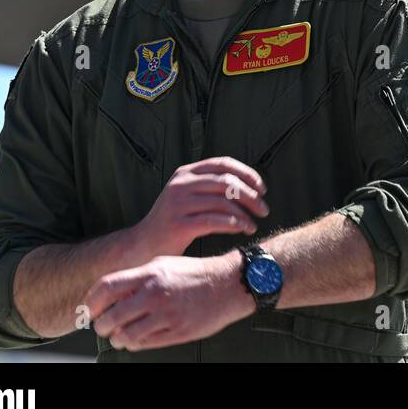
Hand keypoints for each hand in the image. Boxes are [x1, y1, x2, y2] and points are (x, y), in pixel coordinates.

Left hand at [86, 253, 252, 351]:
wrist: (229, 284)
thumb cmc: (195, 274)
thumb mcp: (164, 265)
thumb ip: (137, 278)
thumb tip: (110, 293)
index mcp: (150, 274)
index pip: (106, 288)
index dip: (90, 302)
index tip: (87, 309)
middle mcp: (155, 295)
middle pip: (110, 318)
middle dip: (101, 326)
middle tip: (102, 326)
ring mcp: (166, 315)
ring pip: (125, 336)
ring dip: (117, 338)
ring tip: (119, 335)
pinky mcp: (177, 332)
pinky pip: (144, 344)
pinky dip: (134, 343)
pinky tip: (137, 337)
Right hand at [132, 156, 269, 258]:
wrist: (143, 244)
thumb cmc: (174, 220)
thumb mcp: (188, 195)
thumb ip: (210, 186)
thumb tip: (249, 186)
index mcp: (185, 173)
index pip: (223, 164)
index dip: (247, 173)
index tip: (262, 188)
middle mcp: (180, 184)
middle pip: (227, 183)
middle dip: (251, 196)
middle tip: (264, 210)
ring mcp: (178, 203)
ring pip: (223, 203)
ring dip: (244, 214)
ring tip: (253, 225)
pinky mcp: (178, 224)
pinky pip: (215, 221)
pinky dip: (234, 224)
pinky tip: (242, 229)